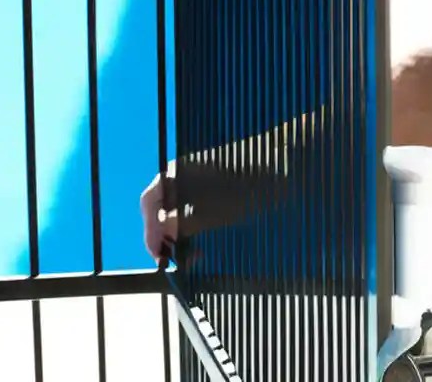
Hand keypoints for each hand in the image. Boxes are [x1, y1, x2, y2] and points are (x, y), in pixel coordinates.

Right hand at [139, 154, 292, 267]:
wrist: (282, 169)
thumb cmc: (245, 189)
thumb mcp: (211, 212)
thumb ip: (180, 226)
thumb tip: (159, 239)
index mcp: (175, 172)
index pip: (149, 203)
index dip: (150, 232)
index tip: (158, 257)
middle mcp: (181, 174)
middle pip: (159, 207)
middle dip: (162, 236)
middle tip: (170, 261)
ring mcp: (196, 181)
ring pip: (175, 212)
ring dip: (177, 235)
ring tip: (188, 257)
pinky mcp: (211, 190)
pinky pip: (191, 211)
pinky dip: (191, 230)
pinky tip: (200, 245)